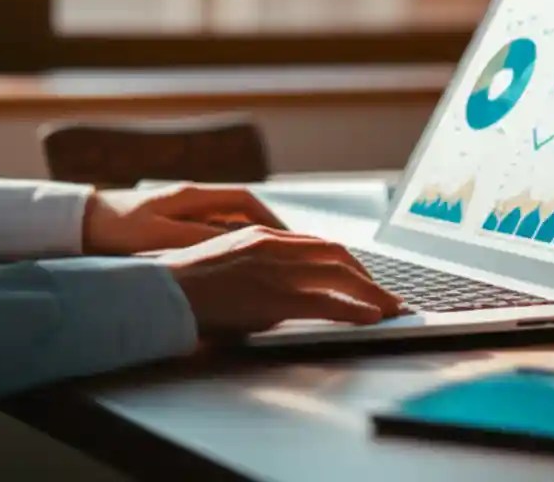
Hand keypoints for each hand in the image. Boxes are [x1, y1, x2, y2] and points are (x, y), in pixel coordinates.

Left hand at [82, 185, 285, 255]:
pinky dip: (225, 249)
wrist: (77, 227)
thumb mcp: (158, 238)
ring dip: (247, 244)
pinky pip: (209, 237)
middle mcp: (191, 201)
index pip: (246, 201)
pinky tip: (229, 270)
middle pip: (241, 213)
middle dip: (266, 233)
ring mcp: (181, 213)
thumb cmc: (115, 232)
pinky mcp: (169, 228)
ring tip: (265, 268)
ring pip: (226, 226)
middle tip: (287, 257)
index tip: (291, 240)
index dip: (272, 219)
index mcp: (192, 196)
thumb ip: (196, 241)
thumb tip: (236, 245)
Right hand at [162, 226, 405, 336]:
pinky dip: (355, 309)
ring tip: (390, 309)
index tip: (363, 276)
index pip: (319, 244)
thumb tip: (281, 288)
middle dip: (367, 276)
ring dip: (372, 294)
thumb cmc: (188, 284)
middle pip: (337, 255)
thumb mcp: (228, 262)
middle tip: (386, 295)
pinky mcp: (275, 297)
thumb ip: (259, 267)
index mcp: (263, 235)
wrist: (162, 291)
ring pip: (340, 276)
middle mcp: (275, 246)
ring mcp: (277, 271)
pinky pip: (327, 302)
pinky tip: (371, 318)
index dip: (347, 261)